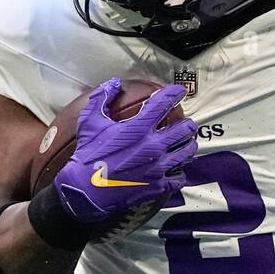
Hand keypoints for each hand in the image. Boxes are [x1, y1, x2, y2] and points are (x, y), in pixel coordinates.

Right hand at [54, 79, 197, 225]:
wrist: (85, 191)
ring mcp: (158, 167)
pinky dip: (180, 172)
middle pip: (185, 129)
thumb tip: (114, 83)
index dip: (175, 93)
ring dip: (188, 145)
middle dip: (187, 124)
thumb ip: (101, 99)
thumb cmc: (87, 155)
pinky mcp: (158, 185)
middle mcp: (154, 146)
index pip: (164, 103)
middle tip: (185, 123)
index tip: (180, 91)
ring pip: (187, 152)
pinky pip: (179, 177)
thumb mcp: (90, 123)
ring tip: (186, 143)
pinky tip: (176, 169)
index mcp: (139, 128)